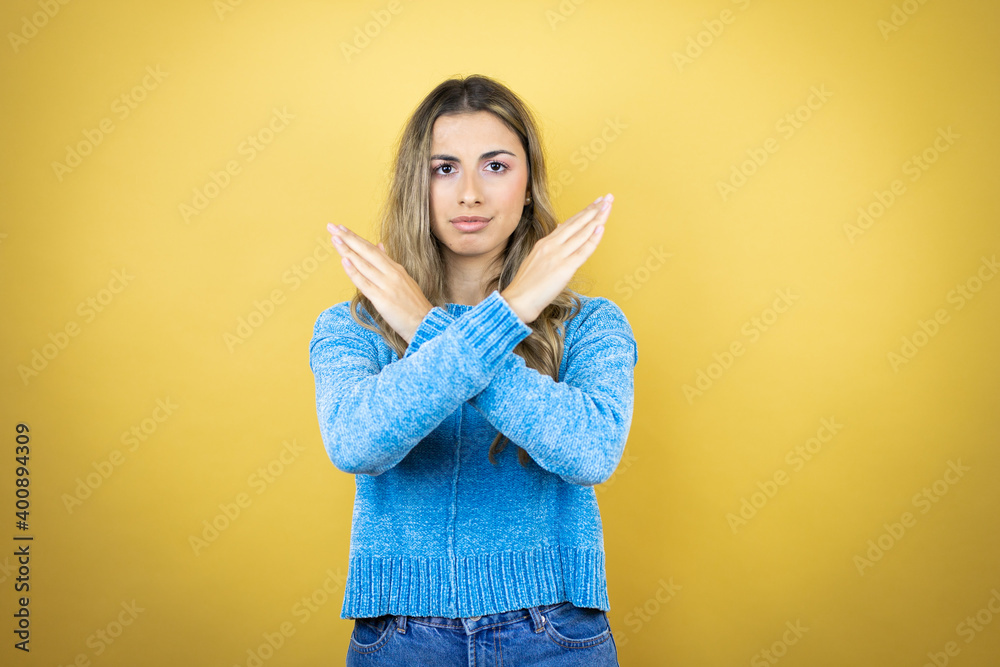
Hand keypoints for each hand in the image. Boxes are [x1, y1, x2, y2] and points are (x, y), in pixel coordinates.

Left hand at [326, 224, 432, 343]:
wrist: (426, 324)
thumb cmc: (413, 306)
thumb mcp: (404, 280)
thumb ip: (389, 263)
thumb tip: (379, 246)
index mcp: (396, 269)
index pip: (372, 249)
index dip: (356, 238)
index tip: (342, 228)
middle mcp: (392, 274)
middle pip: (367, 252)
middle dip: (349, 238)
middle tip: (332, 226)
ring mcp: (387, 286)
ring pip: (364, 265)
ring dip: (348, 250)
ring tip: (335, 238)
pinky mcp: (383, 299)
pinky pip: (365, 283)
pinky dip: (354, 272)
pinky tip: (344, 261)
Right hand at [501, 193, 612, 323]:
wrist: (517, 300)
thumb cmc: (526, 285)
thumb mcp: (536, 260)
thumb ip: (549, 246)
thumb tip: (559, 230)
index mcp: (545, 243)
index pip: (569, 224)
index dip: (584, 212)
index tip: (596, 203)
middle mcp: (552, 245)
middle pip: (577, 223)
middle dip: (594, 209)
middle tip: (607, 197)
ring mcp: (558, 256)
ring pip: (582, 233)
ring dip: (597, 218)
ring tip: (608, 205)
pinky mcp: (564, 268)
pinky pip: (582, 251)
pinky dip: (592, 239)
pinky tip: (601, 227)